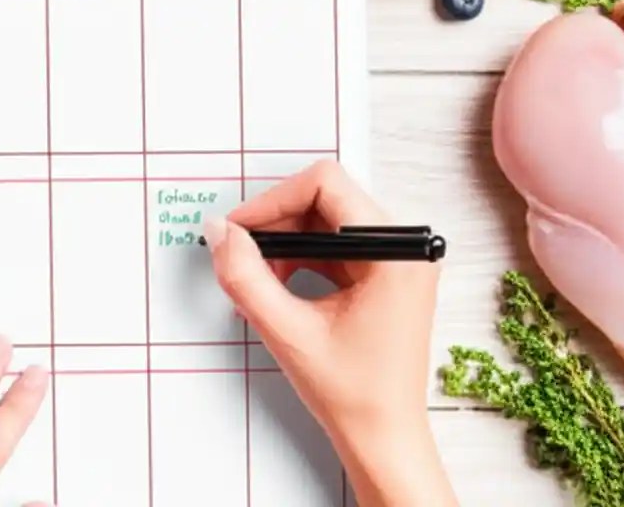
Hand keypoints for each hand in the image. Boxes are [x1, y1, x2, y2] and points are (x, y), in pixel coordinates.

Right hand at [202, 160, 455, 506]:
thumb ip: (246, 276)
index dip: (273, 200)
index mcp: (394, 253)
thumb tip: (219, 231)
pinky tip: (279, 291)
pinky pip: (335, 247)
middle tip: (240, 256)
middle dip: (276, 225)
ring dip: (286, 244)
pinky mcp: (386, 276)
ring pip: (326, 222)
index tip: (239, 230)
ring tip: (260, 283)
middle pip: (325, 199)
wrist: (384, 438)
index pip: (325, 184)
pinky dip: (300, 261)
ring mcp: (398, 261)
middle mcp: (404, 248)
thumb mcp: (287, 332)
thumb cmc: (352, 394)